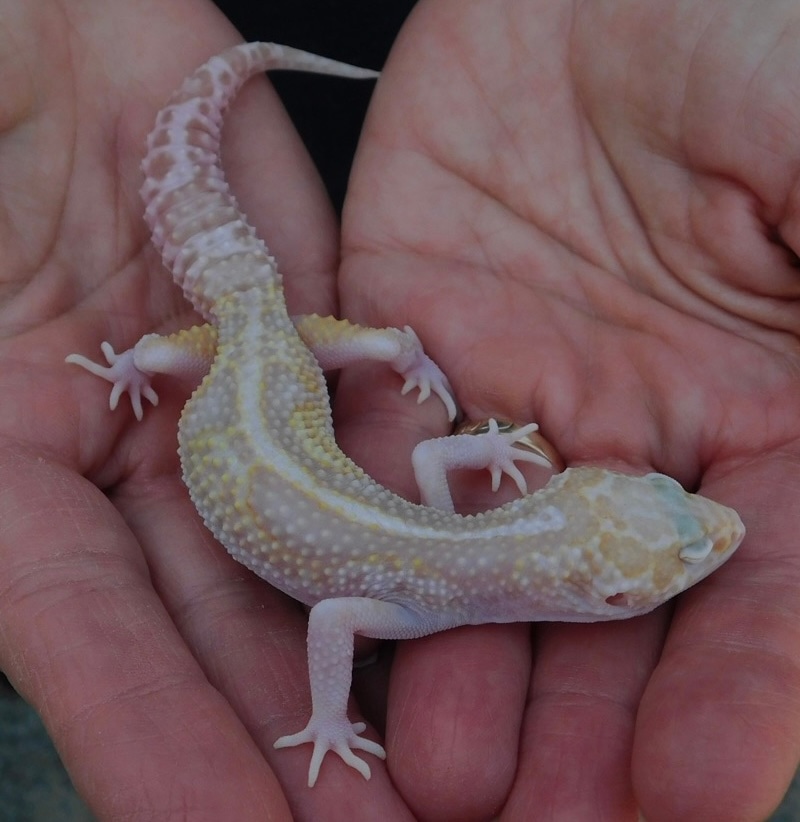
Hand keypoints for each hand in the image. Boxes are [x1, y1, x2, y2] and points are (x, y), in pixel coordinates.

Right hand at [0, 2, 376, 818]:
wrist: (39, 30)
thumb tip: (6, 570)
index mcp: (16, 476)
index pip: (94, 641)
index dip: (152, 742)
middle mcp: (146, 460)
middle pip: (225, 617)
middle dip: (291, 726)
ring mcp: (245, 400)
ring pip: (320, 539)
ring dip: (377, 643)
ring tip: (447, 760)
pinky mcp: (323, 333)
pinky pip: (378, 425)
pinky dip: (420, 501)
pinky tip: (476, 584)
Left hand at [338, 0, 799, 817]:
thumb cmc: (767, 47)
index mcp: (783, 412)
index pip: (769, 600)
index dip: (742, 700)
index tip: (701, 799)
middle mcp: (643, 428)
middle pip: (612, 613)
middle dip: (586, 724)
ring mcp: (518, 389)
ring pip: (488, 559)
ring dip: (468, 668)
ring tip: (444, 784)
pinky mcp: (409, 337)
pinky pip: (385, 454)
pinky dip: (372, 541)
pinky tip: (360, 631)